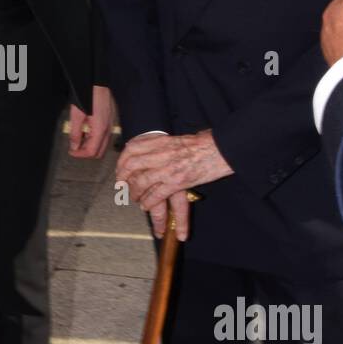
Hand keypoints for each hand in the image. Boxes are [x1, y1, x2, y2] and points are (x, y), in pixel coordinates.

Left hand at [68, 86, 114, 158]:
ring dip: (91, 145)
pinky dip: (95, 138)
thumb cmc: (87, 94)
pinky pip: (104, 135)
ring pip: (103, 144)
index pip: (92, 151)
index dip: (80, 154)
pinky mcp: (110, 119)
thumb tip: (74, 147)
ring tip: (79, 139)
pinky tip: (86, 131)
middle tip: (74, 148)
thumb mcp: (76, 115)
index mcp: (100, 129)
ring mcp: (111, 124)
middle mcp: (108, 129)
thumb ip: (75, 133)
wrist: (96, 80)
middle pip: (99, 151)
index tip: (71, 152)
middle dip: (86, 153)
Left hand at [116, 129, 232, 239]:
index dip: (122, 159)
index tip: (121, 168)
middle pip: (132, 165)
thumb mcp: (178, 138)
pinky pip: (155, 195)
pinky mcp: (177, 182)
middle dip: (124, 178)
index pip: (132, 148)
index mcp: (161, 141)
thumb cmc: (203, 144)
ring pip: (141, 182)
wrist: (222, 149)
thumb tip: (148, 146)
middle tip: (122, 186)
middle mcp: (162, 153)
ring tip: (135, 198)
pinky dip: (147, 202)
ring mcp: (168, 168)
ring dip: (134, 192)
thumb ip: (162, 143)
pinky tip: (145, 205)